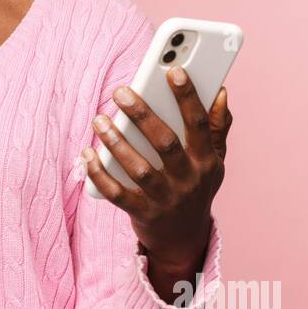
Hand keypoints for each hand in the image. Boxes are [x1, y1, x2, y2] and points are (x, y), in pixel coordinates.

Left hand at [82, 68, 232, 280]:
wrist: (183, 239)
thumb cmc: (196, 188)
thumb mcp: (214, 161)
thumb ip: (218, 127)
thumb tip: (221, 92)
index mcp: (207, 161)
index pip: (198, 124)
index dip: (188, 96)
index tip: (172, 69)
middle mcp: (189, 180)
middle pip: (166, 143)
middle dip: (143, 115)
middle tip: (121, 91)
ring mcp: (166, 199)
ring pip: (140, 169)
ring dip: (116, 143)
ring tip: (99, 120)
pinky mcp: (143, 214)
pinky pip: (117, 194)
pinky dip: (99, 174)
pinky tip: (86, 154)